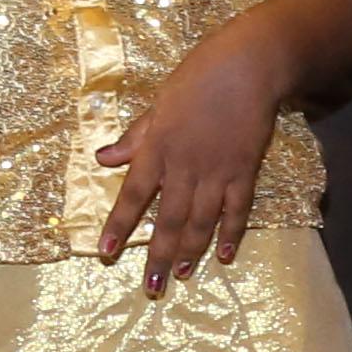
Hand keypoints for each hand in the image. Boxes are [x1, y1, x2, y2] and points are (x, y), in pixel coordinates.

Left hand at [97, 34, 281, 291]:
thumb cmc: (198, 77)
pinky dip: (232, 233)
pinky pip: (237, 209)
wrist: (248, 65)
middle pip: (168, 219)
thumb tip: (103, 158)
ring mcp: (217, 171)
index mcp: (158, 147)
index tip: (106, 253)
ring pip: (200, 221)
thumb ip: (135, 136)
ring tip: (181, 277)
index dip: (119, 225)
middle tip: (151, 286)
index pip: (134, 194)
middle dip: (158, 255)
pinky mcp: (244, 170)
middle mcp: (184, 166)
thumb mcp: (158, 103)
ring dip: (190, 252)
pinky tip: (227, 255)